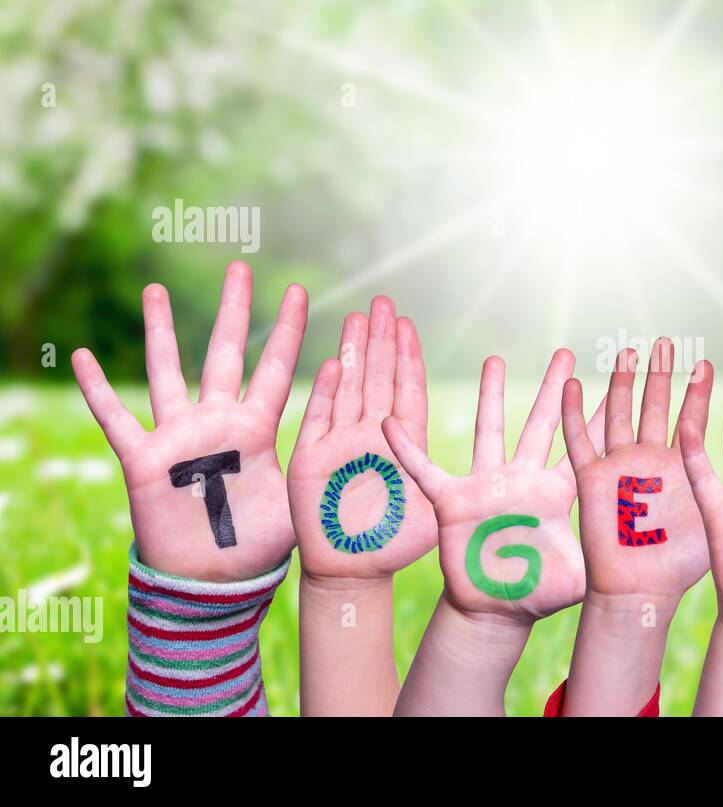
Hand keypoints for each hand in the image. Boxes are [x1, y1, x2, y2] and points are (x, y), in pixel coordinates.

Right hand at [72, 261, 305, 581]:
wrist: (214, 581)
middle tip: (239, 267)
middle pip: (225, 354)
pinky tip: (83, 357)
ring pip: (167, 372)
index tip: (297, 290)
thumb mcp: (297, 503)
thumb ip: (319, 470)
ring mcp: (178, 436)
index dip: (287, 330)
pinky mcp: (143, 459)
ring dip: (161, 332)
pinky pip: (115, 418)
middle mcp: (217, 422)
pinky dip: (98, 390)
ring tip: (154, 289)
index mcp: (257, 428)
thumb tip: (364, 454)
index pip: (275, 368)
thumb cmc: (258, 544)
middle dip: (233, 311)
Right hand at [288, 296, 436, 578]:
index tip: (408, 325)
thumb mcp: (435, 512)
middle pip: (376, 380)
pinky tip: (331, 363)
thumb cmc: (396, 545)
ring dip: (353, 354)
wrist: (352, 573)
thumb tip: (492, 474)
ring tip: (357, 318)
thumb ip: (452, 486)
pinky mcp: (310, 460)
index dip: (407, 358)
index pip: (406, 391)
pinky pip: (317, 420)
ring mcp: (340, 444)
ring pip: (347, 390)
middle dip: (380, 341)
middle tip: (384, 303)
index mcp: (402, 443)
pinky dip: (324, 393)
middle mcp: (371, 436)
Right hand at [384, 349, 603, 623]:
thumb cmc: (537, 594)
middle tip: (565, 352)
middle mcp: (522, 480)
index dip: (595, 418)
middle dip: (553, 388)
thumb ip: (592, 565)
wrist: (494, 610)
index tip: (615, 384)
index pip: (581, 447)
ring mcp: (487, 487)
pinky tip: (390, 423)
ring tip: (496, 359)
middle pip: (541, 424)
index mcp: (554, 493)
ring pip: (489, 430)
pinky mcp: (452, 502)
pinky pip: (425, 471)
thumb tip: (617, 562)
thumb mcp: (574, 579)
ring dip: (491, 395)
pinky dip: (408, 450)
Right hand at [561, 339, 711, 600]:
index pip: (692, 417)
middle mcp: (651, 461)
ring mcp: (620, 467)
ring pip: (619, 414)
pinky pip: (580, 442)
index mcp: (683, 468)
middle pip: (655, 406)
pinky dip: (574, 414)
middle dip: (661, 375)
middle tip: (668, 343)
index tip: (709, 362)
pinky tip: (572, 386)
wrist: (640, 593)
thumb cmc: (683, 569)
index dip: (698, 391)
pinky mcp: (592, 480)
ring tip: (629, 351)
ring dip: (622, 383)